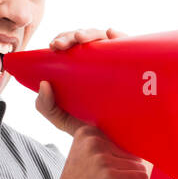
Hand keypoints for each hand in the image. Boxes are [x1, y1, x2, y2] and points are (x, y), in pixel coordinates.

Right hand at [29, 123, 153, 178]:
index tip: (102, 172)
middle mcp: (94, 142)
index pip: (123, 139)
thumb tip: (138, 149)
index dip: (119, 160)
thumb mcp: (83, 158)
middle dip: (125, 173)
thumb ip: (104, 147)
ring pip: (140, 167)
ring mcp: (103, 161)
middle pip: (134, 154)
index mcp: (87, 133)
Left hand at [34, 26, 152, 174]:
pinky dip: (119, 36)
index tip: (53, 46)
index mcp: (81, 70)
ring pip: (104, 39)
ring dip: (90, 33)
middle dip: (71, 36)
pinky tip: (110, 34)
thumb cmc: (90, 128)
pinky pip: (130, 46)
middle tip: (61, 45)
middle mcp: (98, 64)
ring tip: (80, 38)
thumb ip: (46, 106)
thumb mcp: (62, 119)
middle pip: (85, 40)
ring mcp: (116, 64)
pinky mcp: (133, 68)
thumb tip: (44, 84)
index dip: (62, 41)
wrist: (113, 145)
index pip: (71, 47)